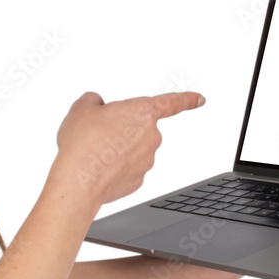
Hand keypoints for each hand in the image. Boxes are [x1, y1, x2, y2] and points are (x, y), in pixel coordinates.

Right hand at [51, 90, 205, 208]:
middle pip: (139, 128)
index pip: (172, 102)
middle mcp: (151, 136)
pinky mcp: (138, 180)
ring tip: (95, 152)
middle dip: (122, 129)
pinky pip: (128, 168)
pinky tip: (100, 167)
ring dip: (118, 149)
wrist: (78, 180)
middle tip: (98, 133)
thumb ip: (93, 101)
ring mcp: (147, 160)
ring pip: (133, 149)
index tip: (199, 99)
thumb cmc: (82, 143)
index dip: (187, 99)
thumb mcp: (81, 109)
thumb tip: (96, 104)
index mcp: (142, 112)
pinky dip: (116, 167)